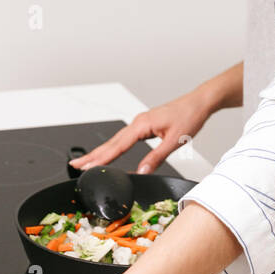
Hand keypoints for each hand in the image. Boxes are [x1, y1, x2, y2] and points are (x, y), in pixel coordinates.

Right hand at [69, 87, 213, 174]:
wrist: (199, 102)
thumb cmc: (190, 116)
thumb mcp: (174, 140)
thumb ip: (156, 157)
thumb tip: (141, 171)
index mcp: (142, 124)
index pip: (117, 146)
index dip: (101, 159)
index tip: (87, 168)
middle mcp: (138, 122)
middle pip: (111, 142)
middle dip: (92, 156)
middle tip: (75, 166)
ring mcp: (140, 123)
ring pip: (116, 140)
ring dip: (100, 152)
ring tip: (86, 162)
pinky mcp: (145, 125)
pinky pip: (124, 138)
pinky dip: (113, 147)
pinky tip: (109, 153)